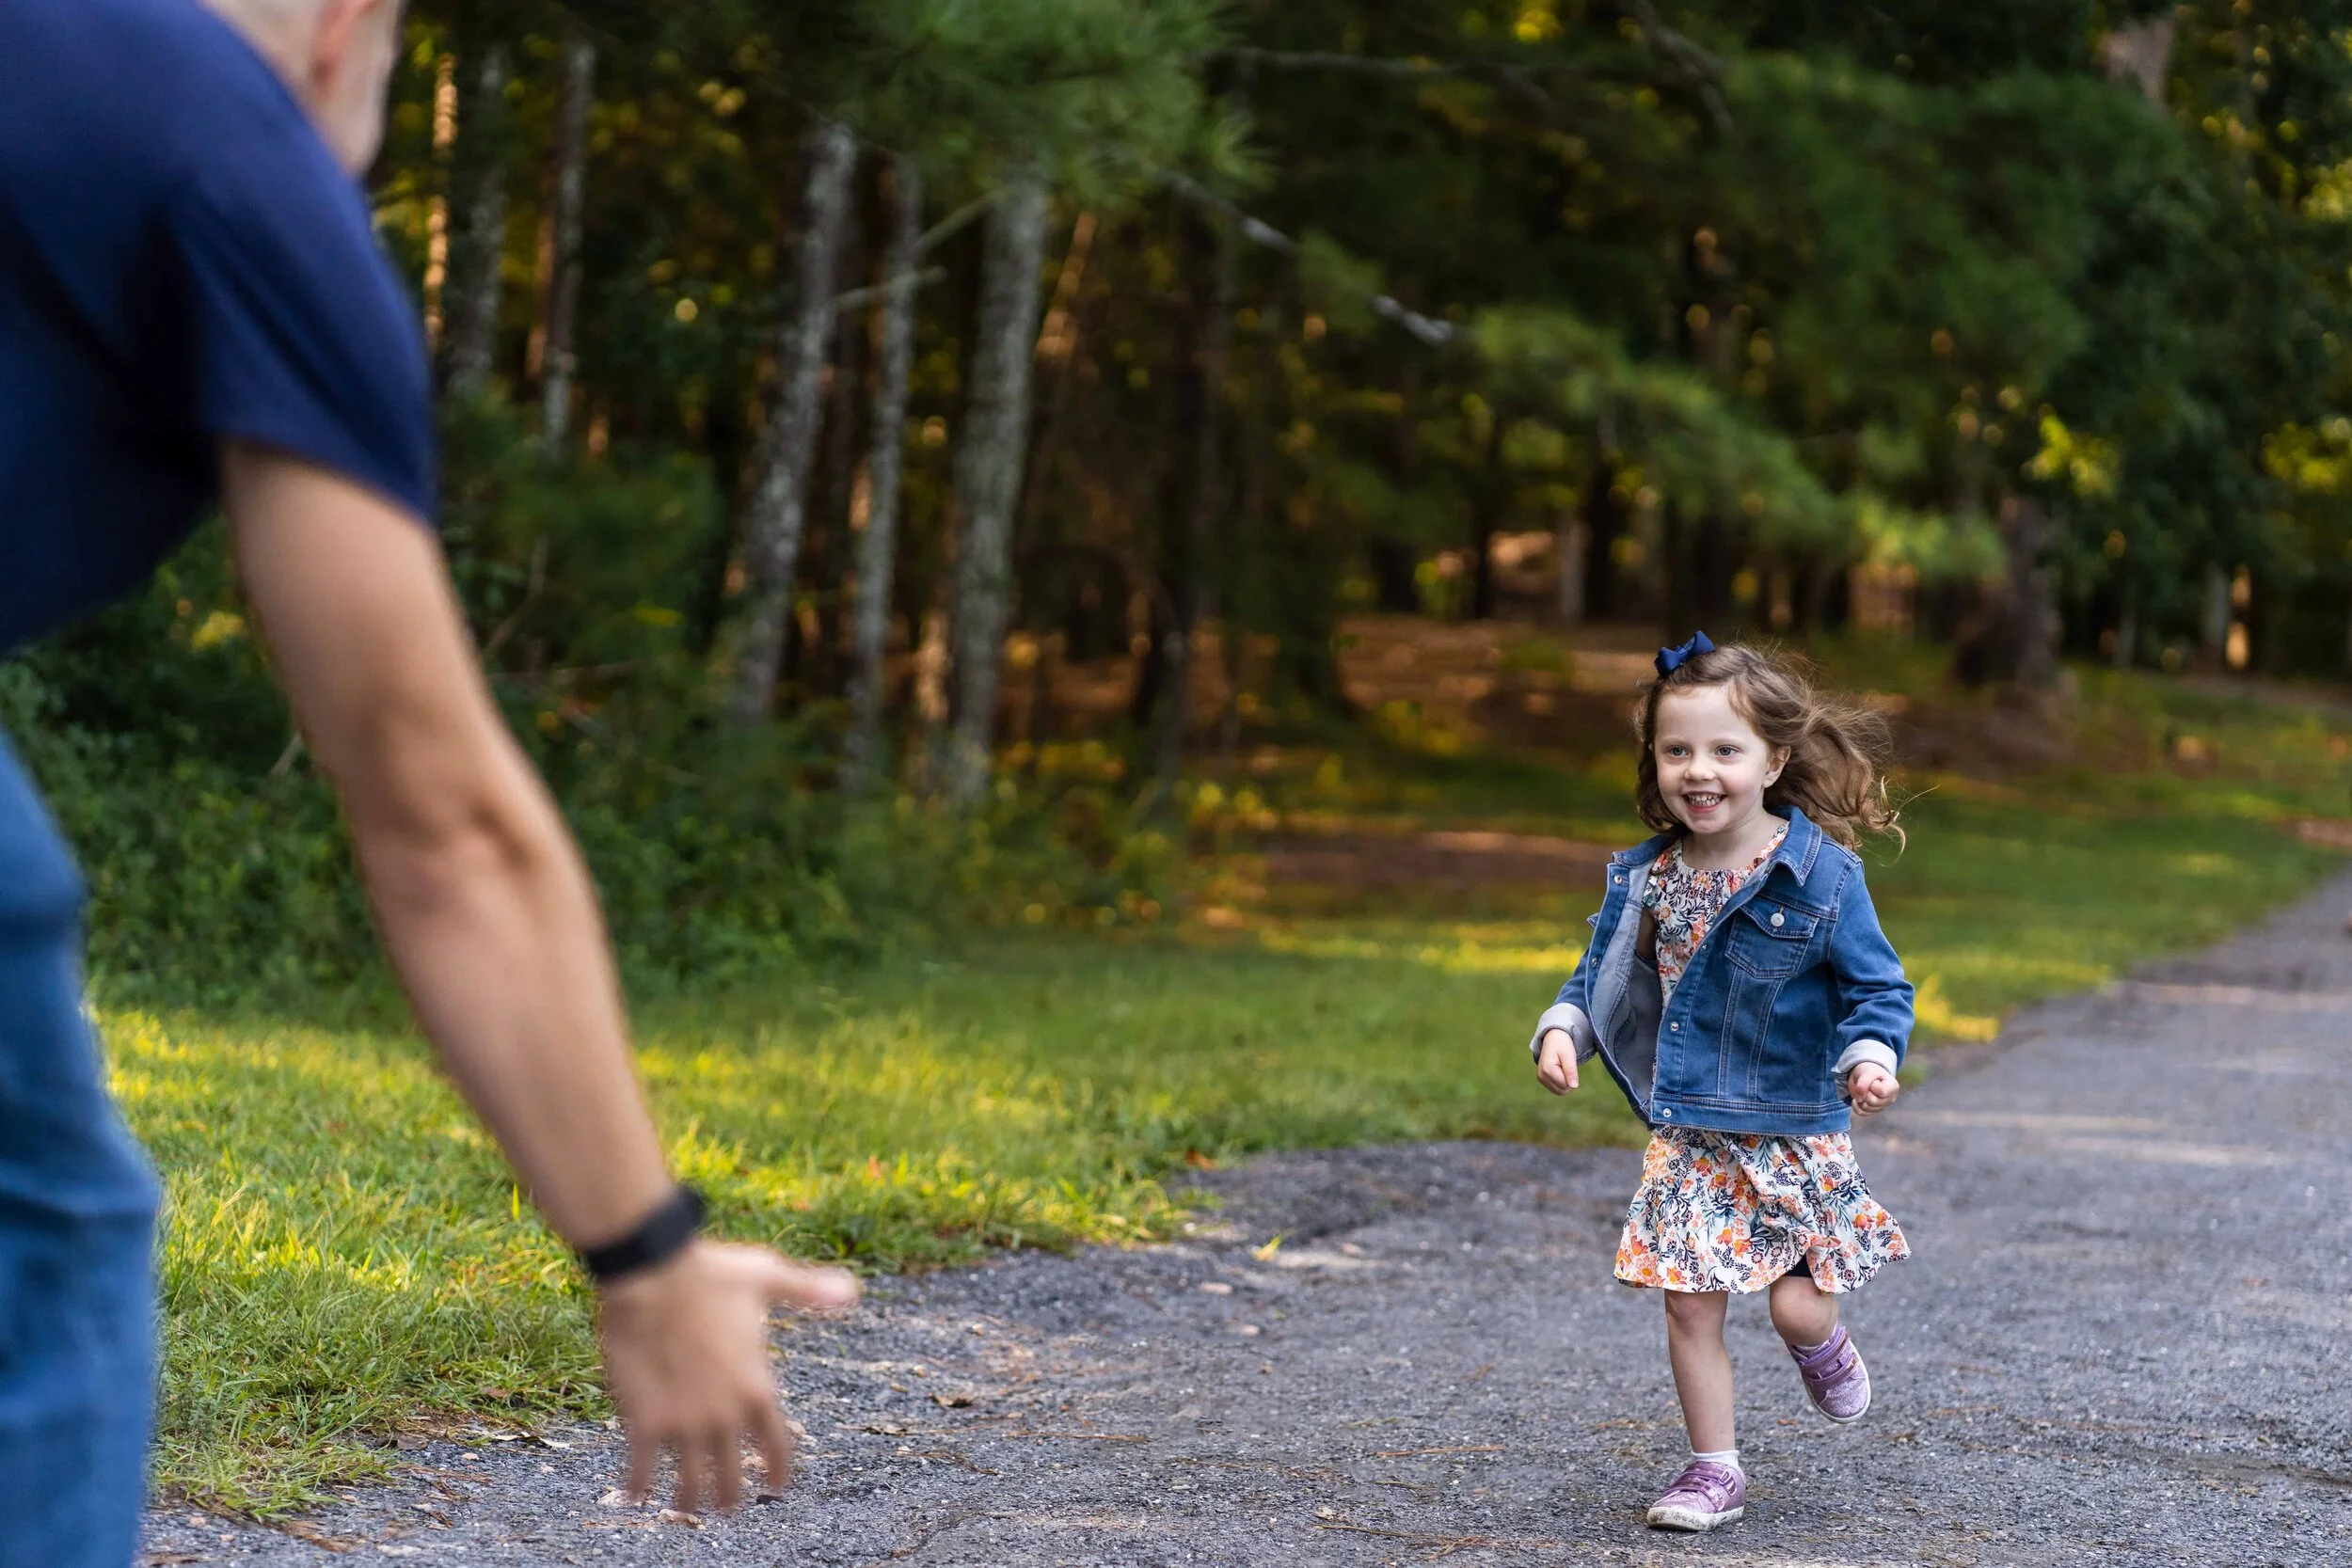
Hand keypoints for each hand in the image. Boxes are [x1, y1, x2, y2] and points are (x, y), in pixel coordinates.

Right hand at [597, 1239, 858, 1513]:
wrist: (654, 1272)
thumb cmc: (711, 1273)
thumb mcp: (767, 1278)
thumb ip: (808, 1292)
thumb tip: (851, 1292)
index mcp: (758, 1389)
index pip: (777, 1447)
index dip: (778, 1472)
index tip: (777, 1489)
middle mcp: (725, 1416)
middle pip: (732, 1476)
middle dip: (731, 1496)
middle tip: (728, 1507)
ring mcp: (684, 1424)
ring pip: (690, 1483)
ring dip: (691, 1500)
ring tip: (689, 1507)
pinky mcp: (644, 1421)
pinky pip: (642, 1468)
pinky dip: (639, 1485)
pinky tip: (637, 1493)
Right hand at [1535, 1028, 1579, 1094]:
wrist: (1553, 1037)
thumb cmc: (1562, 1045)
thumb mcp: (1569, 1055)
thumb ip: (1571, 1071)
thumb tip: (1574, 1087)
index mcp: (1547, 1069)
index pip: (1566, 1085)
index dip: (1571, 1076)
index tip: (1568, 1063)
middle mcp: (1541, 1076)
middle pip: (1562, 1090)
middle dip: (1568, 1080)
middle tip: (1565, 1065)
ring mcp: (1540, 1078)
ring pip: (1560, 1091)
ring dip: (1565, 1081)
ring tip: (1562, 1067)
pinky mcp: (1542, 1080)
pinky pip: (1556, 1088)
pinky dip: (1561, 1082)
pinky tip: (1559, 1070)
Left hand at [1847, 1063, 1899, 1114]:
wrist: (1863, 1074)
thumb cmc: (1869, 1071)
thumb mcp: (1867, 1072)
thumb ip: (1864, 1083)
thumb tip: (1859, 1099)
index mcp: (1893, 1087)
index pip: (1882, 1092)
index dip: (1873, 1085)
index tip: (1873, 1080)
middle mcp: (1890, 1099)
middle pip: (1873, 1101)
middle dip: (1865, 1092)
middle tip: (1867, 1085)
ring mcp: (1882, 1106)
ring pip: (1866, 1108)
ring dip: (1860, 1098)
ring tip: (1863, 1090)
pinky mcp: (1872, 1111)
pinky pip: (1861, 1112)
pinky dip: (1856, 1105)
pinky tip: (1857, 1098)